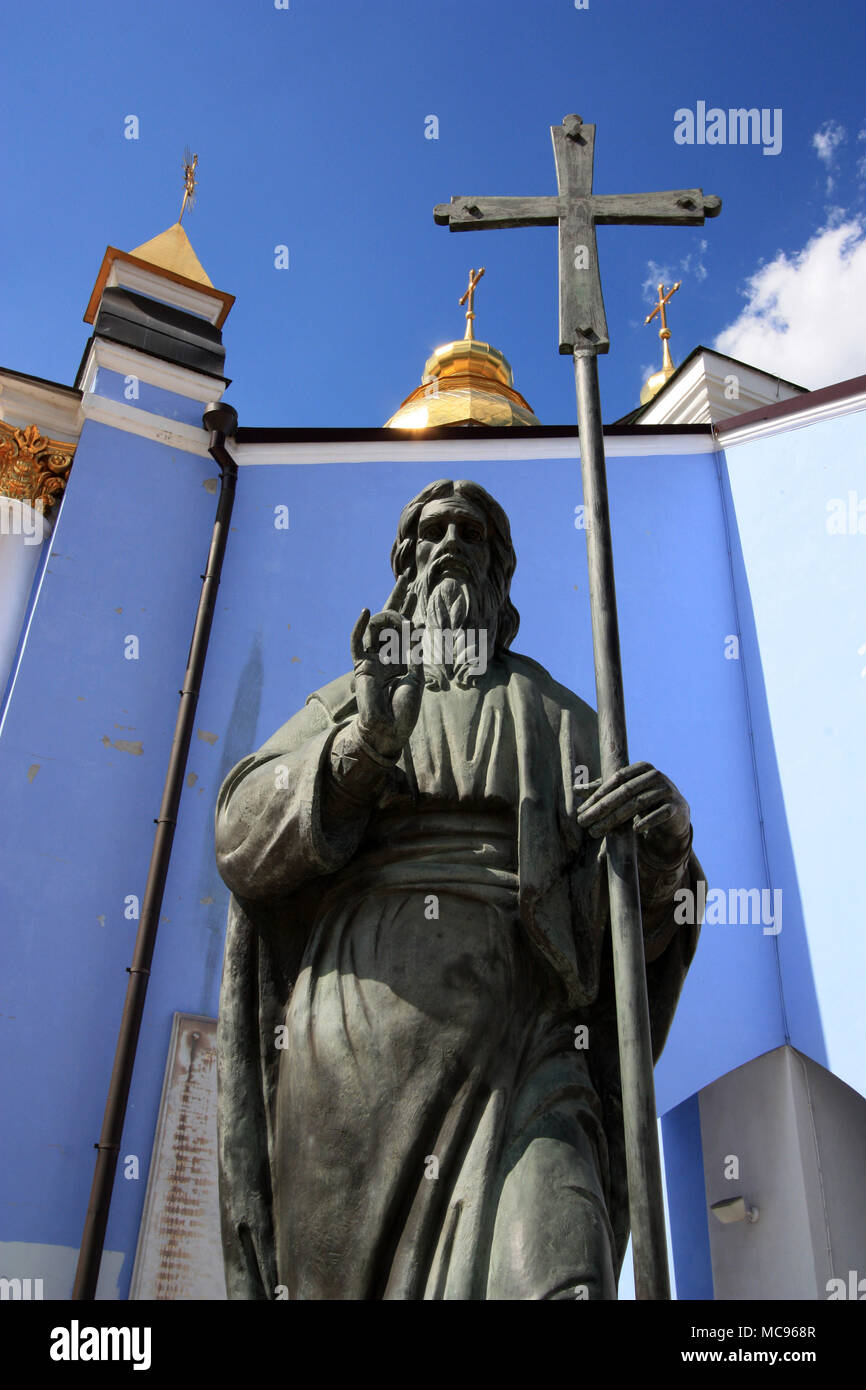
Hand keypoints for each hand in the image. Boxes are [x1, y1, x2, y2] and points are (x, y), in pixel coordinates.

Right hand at [350, 575, 423, 760]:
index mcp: (403, 658)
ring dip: (390, 617)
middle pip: (391, 621)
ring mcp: (374, 659)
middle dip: (399, 599)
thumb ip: (415, 653)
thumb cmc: (405, 709)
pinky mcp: (361, 665)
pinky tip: (366, 610)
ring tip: (402, 617)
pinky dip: (360, 626)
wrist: (389, 729)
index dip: (411, 611)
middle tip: (406, 578)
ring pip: (379, 628)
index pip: (406, 629)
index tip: (418, 592)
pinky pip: (357, 642)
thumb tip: (415, 627)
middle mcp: (388, 655)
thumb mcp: (417, 677)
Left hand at [575, 760, 690, 865]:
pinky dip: (647, 821)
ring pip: (638, 803)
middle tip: (584, 822)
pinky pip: (660, 814)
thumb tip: (575, 789)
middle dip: (601, 808)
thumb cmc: (644, 801)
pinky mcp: (676, 806)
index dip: (598, 794)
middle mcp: (655, 776)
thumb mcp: (624, 793)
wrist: (674, 815)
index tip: (582, 809)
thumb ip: (602, 789)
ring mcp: (667, 790)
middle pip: (624, 792)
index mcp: (642, 768)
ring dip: (615, 819)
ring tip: (598, 831)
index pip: (616, 779)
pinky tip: (635, 830)